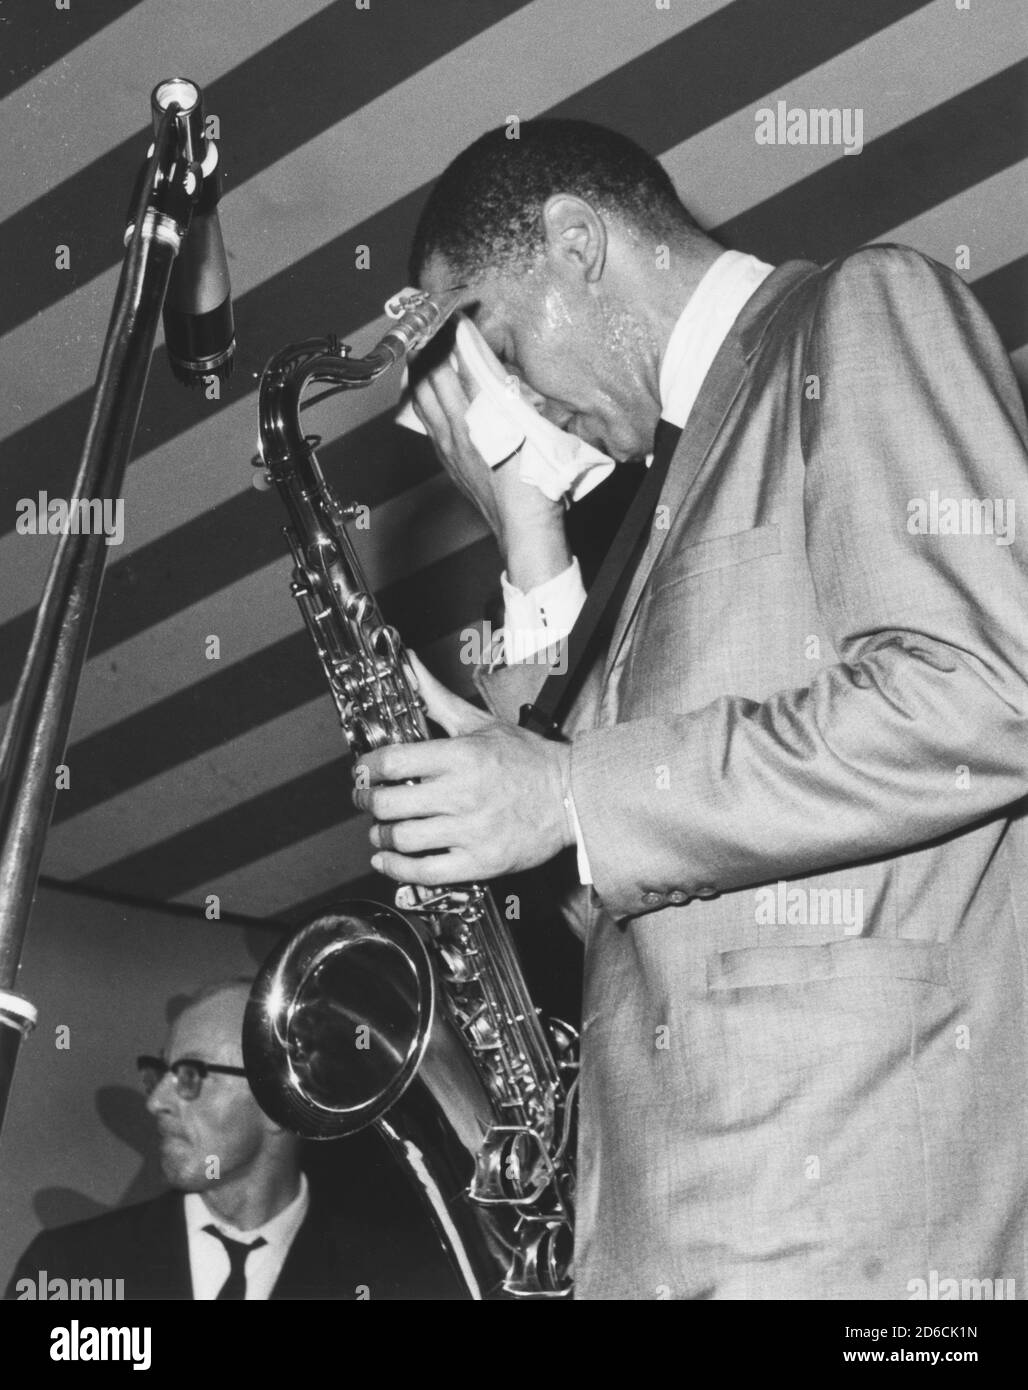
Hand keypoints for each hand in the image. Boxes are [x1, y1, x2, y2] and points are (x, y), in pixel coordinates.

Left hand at [351, 654, 575, 884]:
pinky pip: (426, 872)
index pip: (395, 761)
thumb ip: (437, 698)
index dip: (368, 767)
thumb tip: (408, 666)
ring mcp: (472, 831)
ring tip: (380, 830)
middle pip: (391, 802)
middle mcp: (464, 793)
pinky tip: (388, 860)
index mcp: (463, 756)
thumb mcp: (481, 723)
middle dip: (366, 801)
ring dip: (380, 836)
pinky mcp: (481, 862)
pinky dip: (398, 869)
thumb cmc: (529, 761)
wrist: (573, 797)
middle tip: (364, 799)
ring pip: (404, 839)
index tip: (364, 770)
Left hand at [410, 318, 567, 579]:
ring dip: (420, 373)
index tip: (457, 315)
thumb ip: (514, 397)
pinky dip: (423, 401)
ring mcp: (448, 447)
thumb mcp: (535, 432)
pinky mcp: (449, 463)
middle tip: (432, 325)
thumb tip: (500, 371)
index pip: (460, 364)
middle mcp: (455, 430)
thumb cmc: (536, 485)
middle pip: (431, 378)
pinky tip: (425, 397)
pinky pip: (427, 423)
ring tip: (421, 352)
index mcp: (477, 418)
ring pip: (422, 400)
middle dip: (429, 348)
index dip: (456, 336)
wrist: (524, 529)